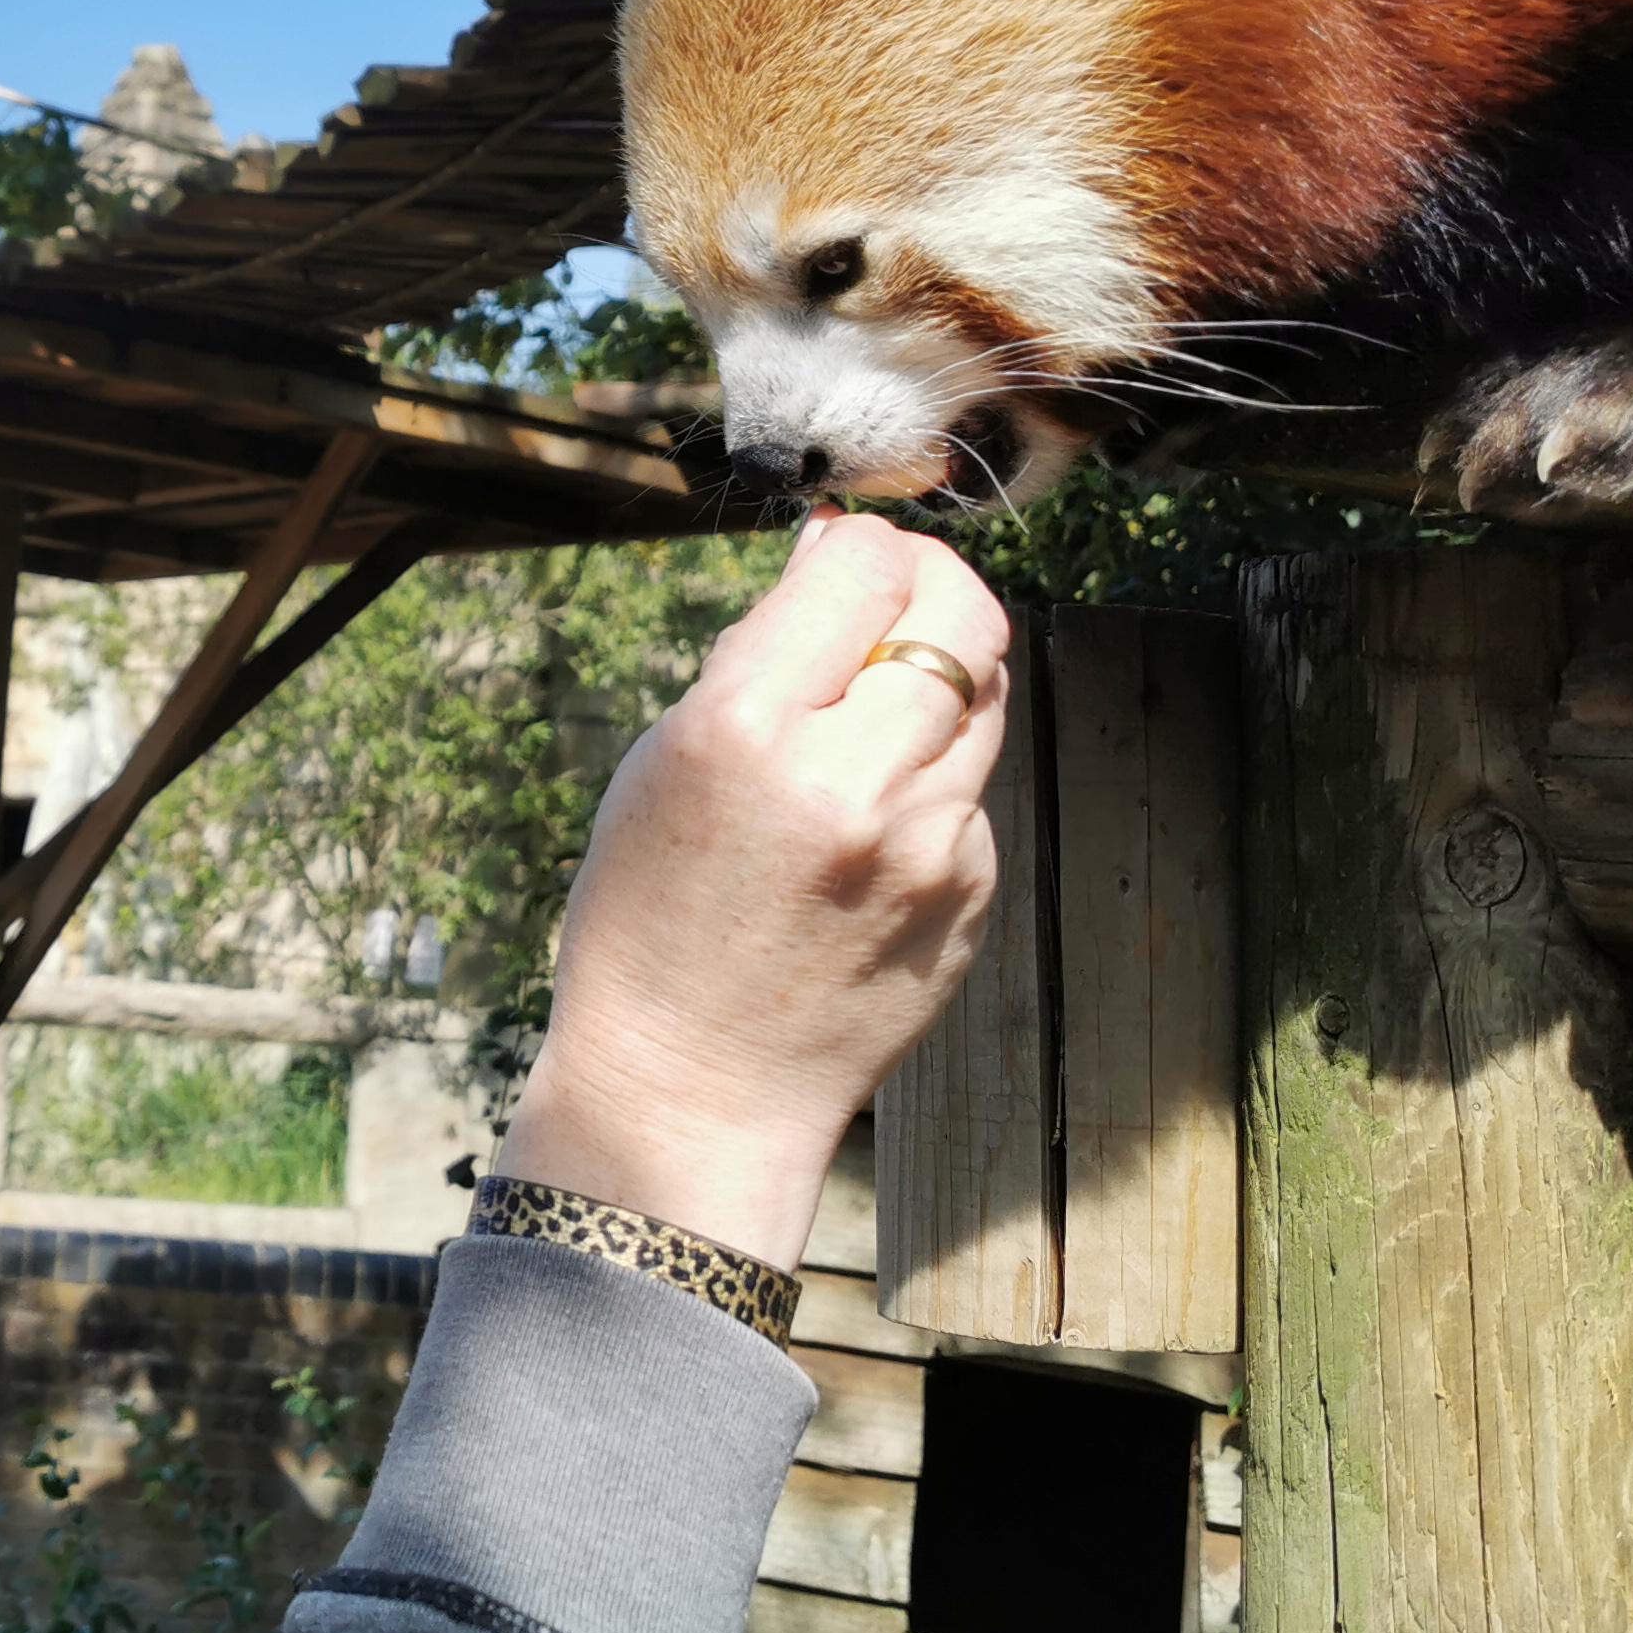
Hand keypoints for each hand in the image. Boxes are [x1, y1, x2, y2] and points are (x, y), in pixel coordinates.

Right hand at [496, 505, 1010, 1274]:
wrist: (693, 1088)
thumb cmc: (648, 922)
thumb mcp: (658, 769)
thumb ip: (754, 663)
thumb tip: (833, 562)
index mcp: (745, 732)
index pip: (860, 568)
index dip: (859, 544)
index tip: (844, 555)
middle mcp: (851, 779)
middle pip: (961, 612)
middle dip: (930, 581)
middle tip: (894, 594)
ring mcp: (927, 843)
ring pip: (984, 695)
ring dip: (939, 676)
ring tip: (874, 713)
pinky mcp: (971, 893)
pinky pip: (971, 791)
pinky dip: (932, 781)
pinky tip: (868, 834)